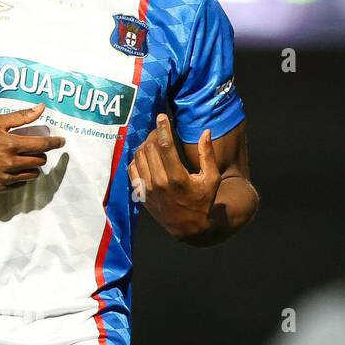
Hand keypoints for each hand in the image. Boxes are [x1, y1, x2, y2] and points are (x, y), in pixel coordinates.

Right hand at [0, 103, 63, 190]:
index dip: (55, 142)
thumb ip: (20, 116)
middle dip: (42, 154)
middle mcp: (11, 163)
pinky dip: (23, 177)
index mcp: (11, 145)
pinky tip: (17, 170)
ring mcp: (6, 177)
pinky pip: (20, 184)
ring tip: (27, 160)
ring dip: (34, 167)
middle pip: (39, 161)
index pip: (42, 145)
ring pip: (32, 175)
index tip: (62, 141)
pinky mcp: (0, 187)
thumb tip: (41, 108)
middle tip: (36, 149)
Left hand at [128, 114, 221, 238]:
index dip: (163, 128)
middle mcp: (159, 183)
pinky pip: (132, 169)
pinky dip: (136, 158)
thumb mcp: (212, 178)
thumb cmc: (203, 201)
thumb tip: (205, 131)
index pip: (165, 146)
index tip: (162, 116)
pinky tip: (146, 156)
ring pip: (139, 156)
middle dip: (155, 135)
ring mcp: (148, 189)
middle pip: (150, 148)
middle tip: (161, 130)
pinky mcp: (141, 194)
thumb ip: (208, 154)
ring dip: (145, 145)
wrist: (188, 228)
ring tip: (154, 142)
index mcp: (177, 178)